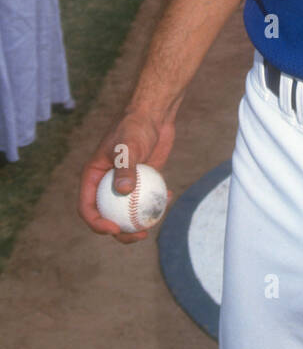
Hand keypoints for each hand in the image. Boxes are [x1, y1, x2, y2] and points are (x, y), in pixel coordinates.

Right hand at [78, 110, 174, 243]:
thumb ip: (125, 168)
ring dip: (139, 220)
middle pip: (108, 215)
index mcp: (93, 177)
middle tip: (139, 234)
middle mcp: (106, 183)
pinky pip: (146, 197)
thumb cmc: (135, 127)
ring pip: (128, 210)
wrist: (153, 115)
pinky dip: (155, 201)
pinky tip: (169, 197)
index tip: (114, 228)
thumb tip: (123, 192)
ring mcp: (125, 182)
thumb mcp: (128, 146)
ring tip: (153, 225)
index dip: (97, 223)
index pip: (87, 207)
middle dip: (121, 231)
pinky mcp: (143, 179)